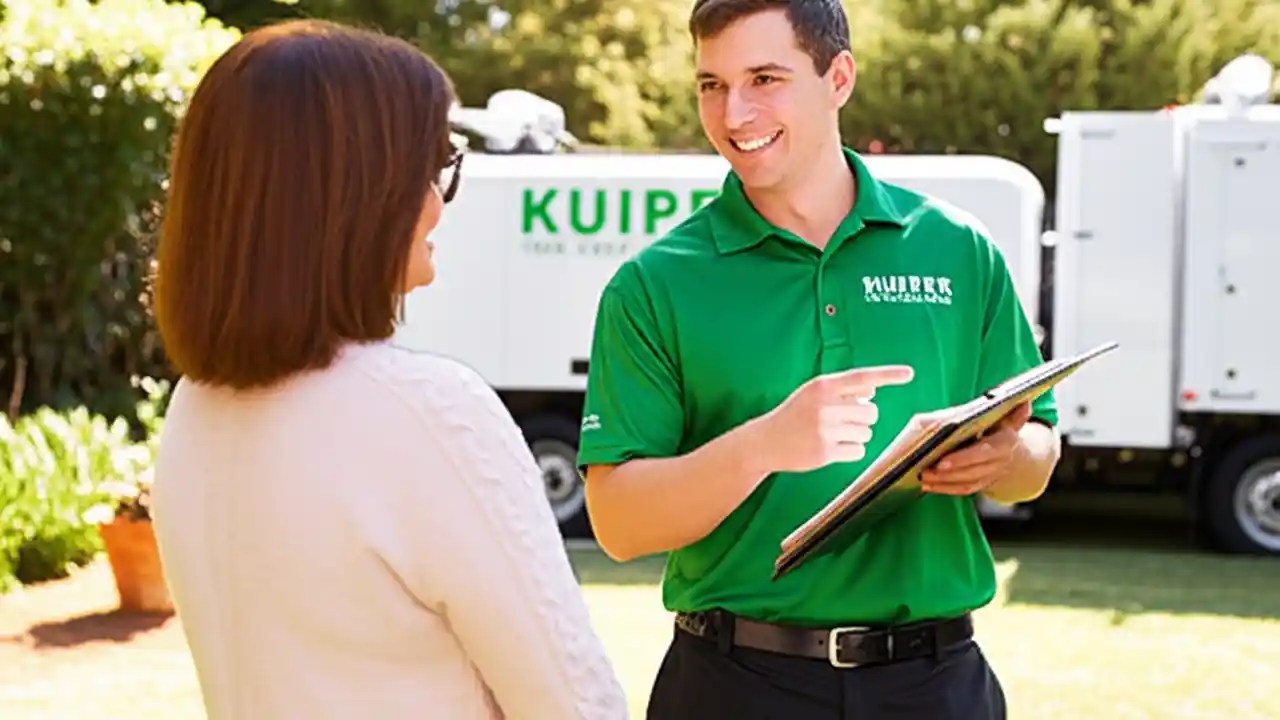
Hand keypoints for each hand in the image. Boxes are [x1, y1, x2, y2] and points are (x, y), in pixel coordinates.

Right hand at [755, 365, 914, 473]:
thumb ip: (841, 390)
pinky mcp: (826, 452)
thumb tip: (873, 390)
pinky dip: (851, 451)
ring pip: (867, 432)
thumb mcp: (812, 393)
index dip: (888, 375)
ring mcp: (826, 429)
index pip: (863, 377)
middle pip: (871, 411)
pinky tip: (832, 448)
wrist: (765, 441)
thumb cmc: (794, 415)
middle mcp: (825, 405)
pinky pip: (859, 451)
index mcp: (823, 386)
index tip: (910, 373)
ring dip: (857, 435)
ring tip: (833, 435)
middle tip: (841, 422)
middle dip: (862, 418)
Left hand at [921, 402, 1031, 495]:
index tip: (941, 461)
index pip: (984, 451)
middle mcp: (1003, 458)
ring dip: (943, 481)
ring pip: (968, 482)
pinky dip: (945, 488)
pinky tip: (928, 484)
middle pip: (975, 470)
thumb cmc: (983, 419)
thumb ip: (959, 413)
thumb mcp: (976, 411)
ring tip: (923, 476)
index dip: (963, 458)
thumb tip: (943, 420)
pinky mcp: (984, 482)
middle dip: (949, 472)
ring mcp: (994, 473)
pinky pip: (964, 489)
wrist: (1000, 434)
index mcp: (1005, 438)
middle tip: (926, 470)